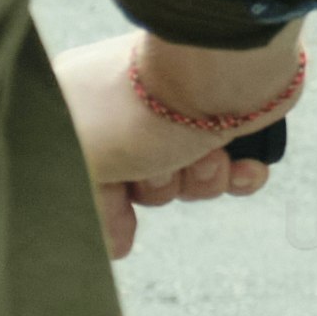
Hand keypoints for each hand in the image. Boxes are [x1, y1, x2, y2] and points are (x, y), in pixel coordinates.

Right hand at [64, 35, 286, 263]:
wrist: (214, 68)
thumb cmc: (136, 109)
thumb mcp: (83, 164)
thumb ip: (85, 206)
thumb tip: (113, 247)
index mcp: (76, 110)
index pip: (84, 175)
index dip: (106, 208)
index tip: (123, 232)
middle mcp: (123, 110)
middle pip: (138, 183)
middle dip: (160, 185)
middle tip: (160, 165)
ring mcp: (175, 111)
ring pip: (186, 178)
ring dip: (200, 177)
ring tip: (204, 151)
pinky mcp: (223, 115)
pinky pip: (230, 168)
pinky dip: (237, 174)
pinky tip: (240, 164)